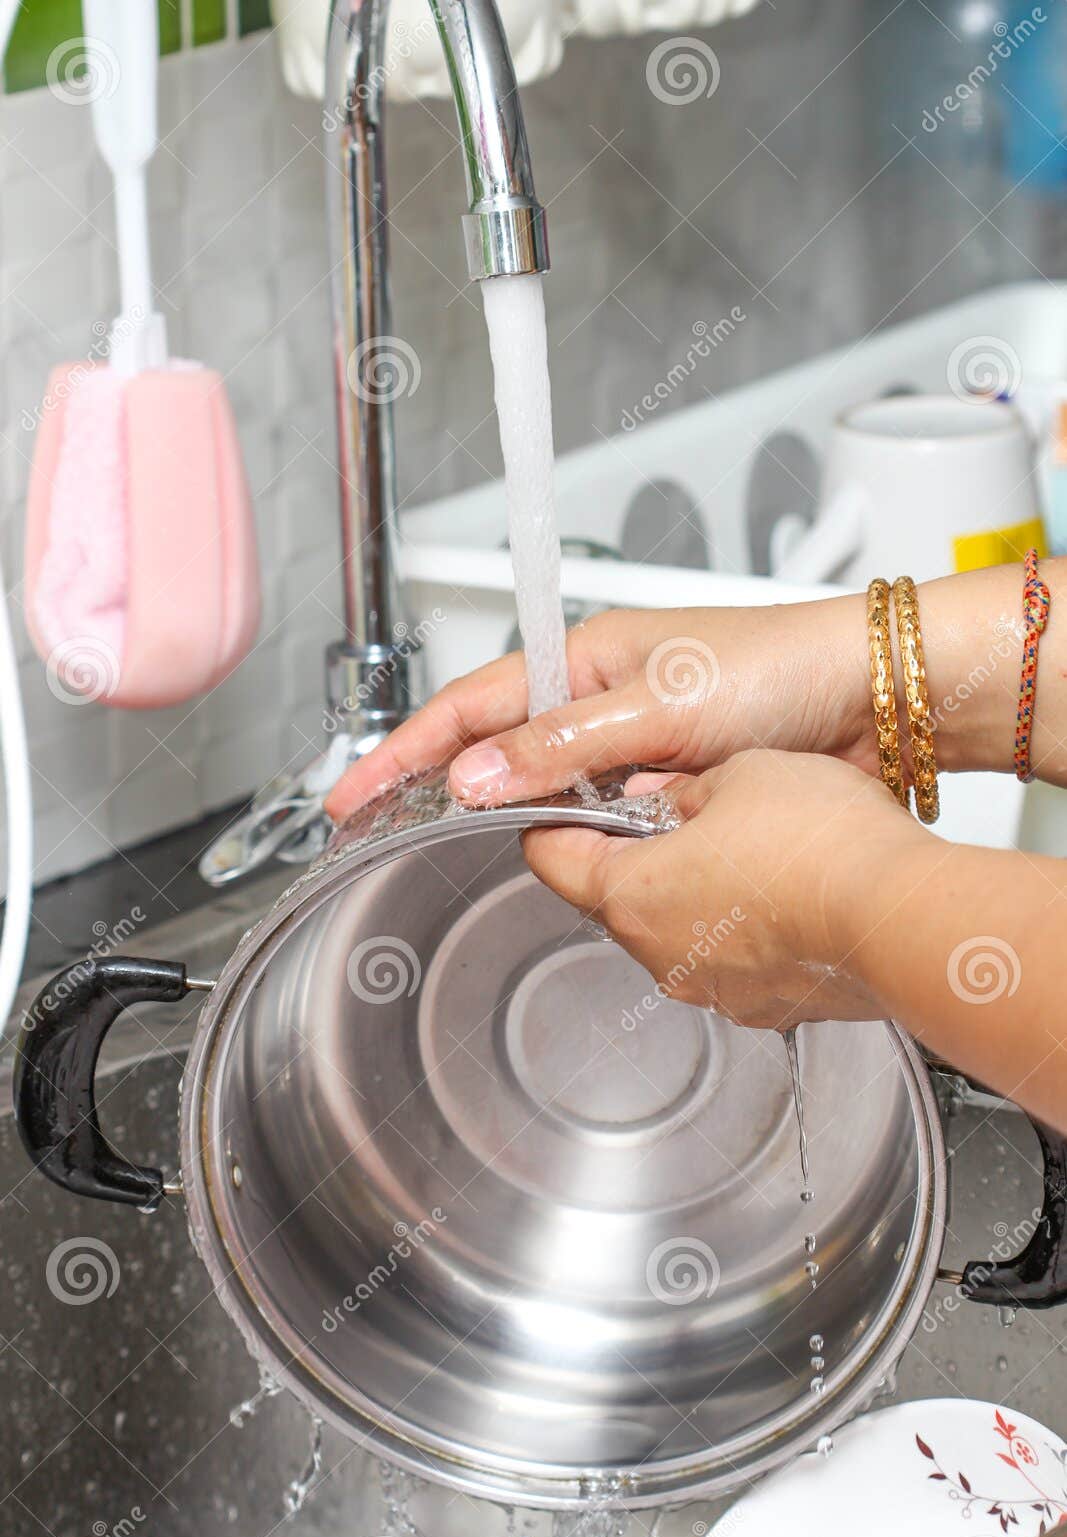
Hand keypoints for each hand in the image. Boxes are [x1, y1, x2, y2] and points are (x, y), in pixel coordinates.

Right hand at [326, 600, 872, 818]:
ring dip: (533, 817)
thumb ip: (560, 744)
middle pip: (499, 751)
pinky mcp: (669, 781)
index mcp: (583, 658)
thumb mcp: (657, 705)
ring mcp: (633, 742)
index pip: (468, 707)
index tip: (353, 795)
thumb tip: (474, 778)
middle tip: (384, 830)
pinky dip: (592, 835)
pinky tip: (584, 851)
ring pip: (554, 791)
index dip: (404, 753)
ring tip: (485, 843)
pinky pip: (607, 816)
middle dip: (446, 790)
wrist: (871, 697)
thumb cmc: (779, 666)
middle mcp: (600, 698)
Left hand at [521, 751, 923, 1028]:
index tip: (560, 804)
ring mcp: (714, 989)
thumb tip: (661, 798)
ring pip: (680, 930)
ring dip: (697, 892)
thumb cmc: (821, 845)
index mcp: (631, 895)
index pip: (552, 860)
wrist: (905, 919)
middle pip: (618, 897)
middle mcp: (661, 956)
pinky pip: (735, 959)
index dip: (552, 822)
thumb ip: (681, 788)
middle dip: (637, 853)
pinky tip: (787, 889)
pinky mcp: (766, 1006)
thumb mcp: (738, 773)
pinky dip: (746, 927)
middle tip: (672, 808)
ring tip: (747, 846)